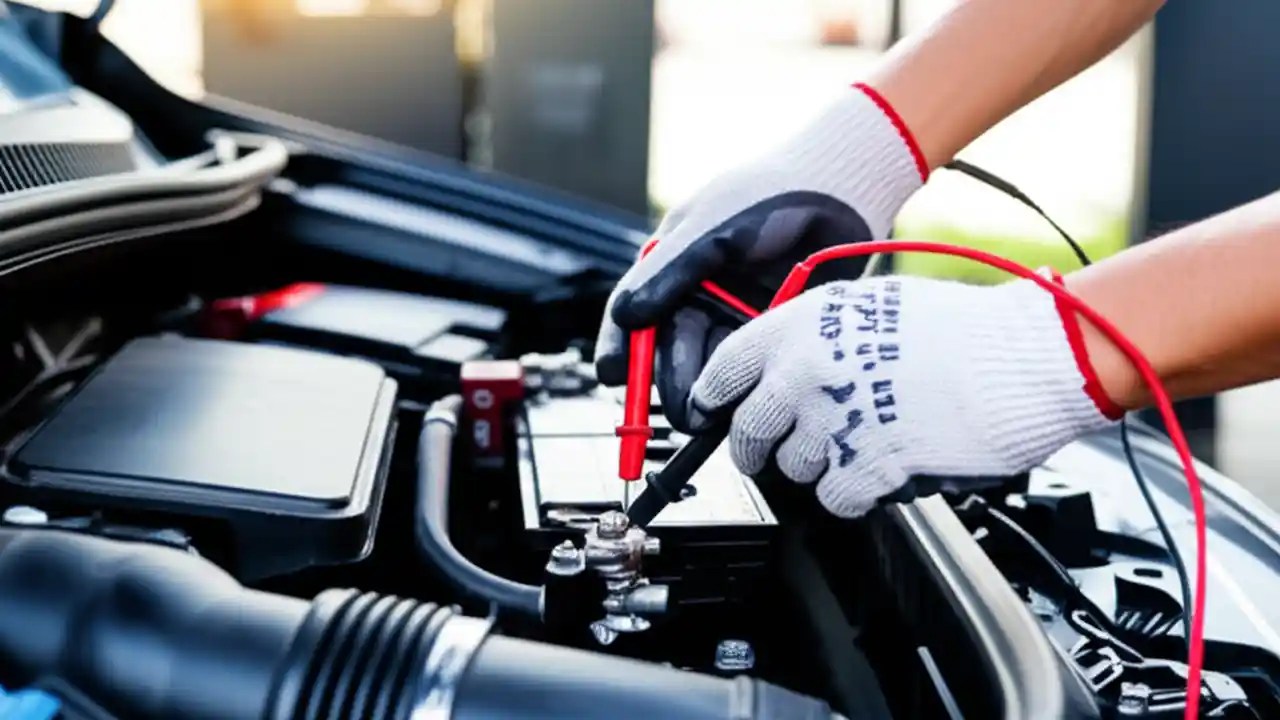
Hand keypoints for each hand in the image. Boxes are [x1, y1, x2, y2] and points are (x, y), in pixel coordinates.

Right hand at [594, 84, 927, 431]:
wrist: (840, 190)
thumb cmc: (769, 194)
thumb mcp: (709, 229)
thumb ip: (668, 273)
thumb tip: (626, 317)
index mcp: (669, 265)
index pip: (632, 312)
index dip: (620, 348)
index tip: (613, 377)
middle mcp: (696, 293)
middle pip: (670, 350)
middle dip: (672, 382)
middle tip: (685, 412)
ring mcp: (731, 313)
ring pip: (708, 363)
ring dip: (710, 390)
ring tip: (717, 413)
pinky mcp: (767, 329)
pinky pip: (748, 363)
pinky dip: (744, 383)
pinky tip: (748, 399)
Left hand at [688, 275, 1121, 517]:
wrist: (1022, 357)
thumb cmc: (964, 329)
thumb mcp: (872, 308)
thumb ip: (818, 338)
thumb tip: (786, 368)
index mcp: (802, 325)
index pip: (725, 369)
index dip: (713, 397)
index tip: (711, 412)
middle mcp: (805, 371)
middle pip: (749, 432)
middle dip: (757, 449)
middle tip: (772, 453)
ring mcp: (832, 421)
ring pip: (793, 469)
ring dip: (821, 467)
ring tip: (861, 445)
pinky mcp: (866, 465)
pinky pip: (835, 498)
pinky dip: (855, 494)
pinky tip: (882, 470)